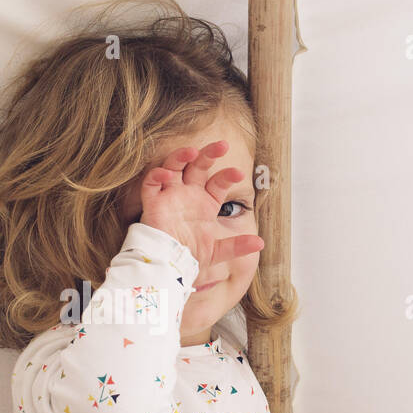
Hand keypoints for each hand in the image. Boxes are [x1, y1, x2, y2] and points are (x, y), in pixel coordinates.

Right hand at [137, 140, 262, 279]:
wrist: (167, 267)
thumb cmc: (189, 257)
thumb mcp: (217, 252)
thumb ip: (237, 246)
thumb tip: (260, 242)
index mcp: (205, 203)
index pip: (218, 182)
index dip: (227, 176)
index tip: (239, 174)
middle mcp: (188, 195)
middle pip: (197, 166)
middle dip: (209, 154)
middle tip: (222, 145)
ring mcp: (170, 196)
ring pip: (174, 166)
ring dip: (181, 156)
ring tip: (193, 151)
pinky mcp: (153, 202)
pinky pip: (152, 182)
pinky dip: (158, 175)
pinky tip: (168, 174)